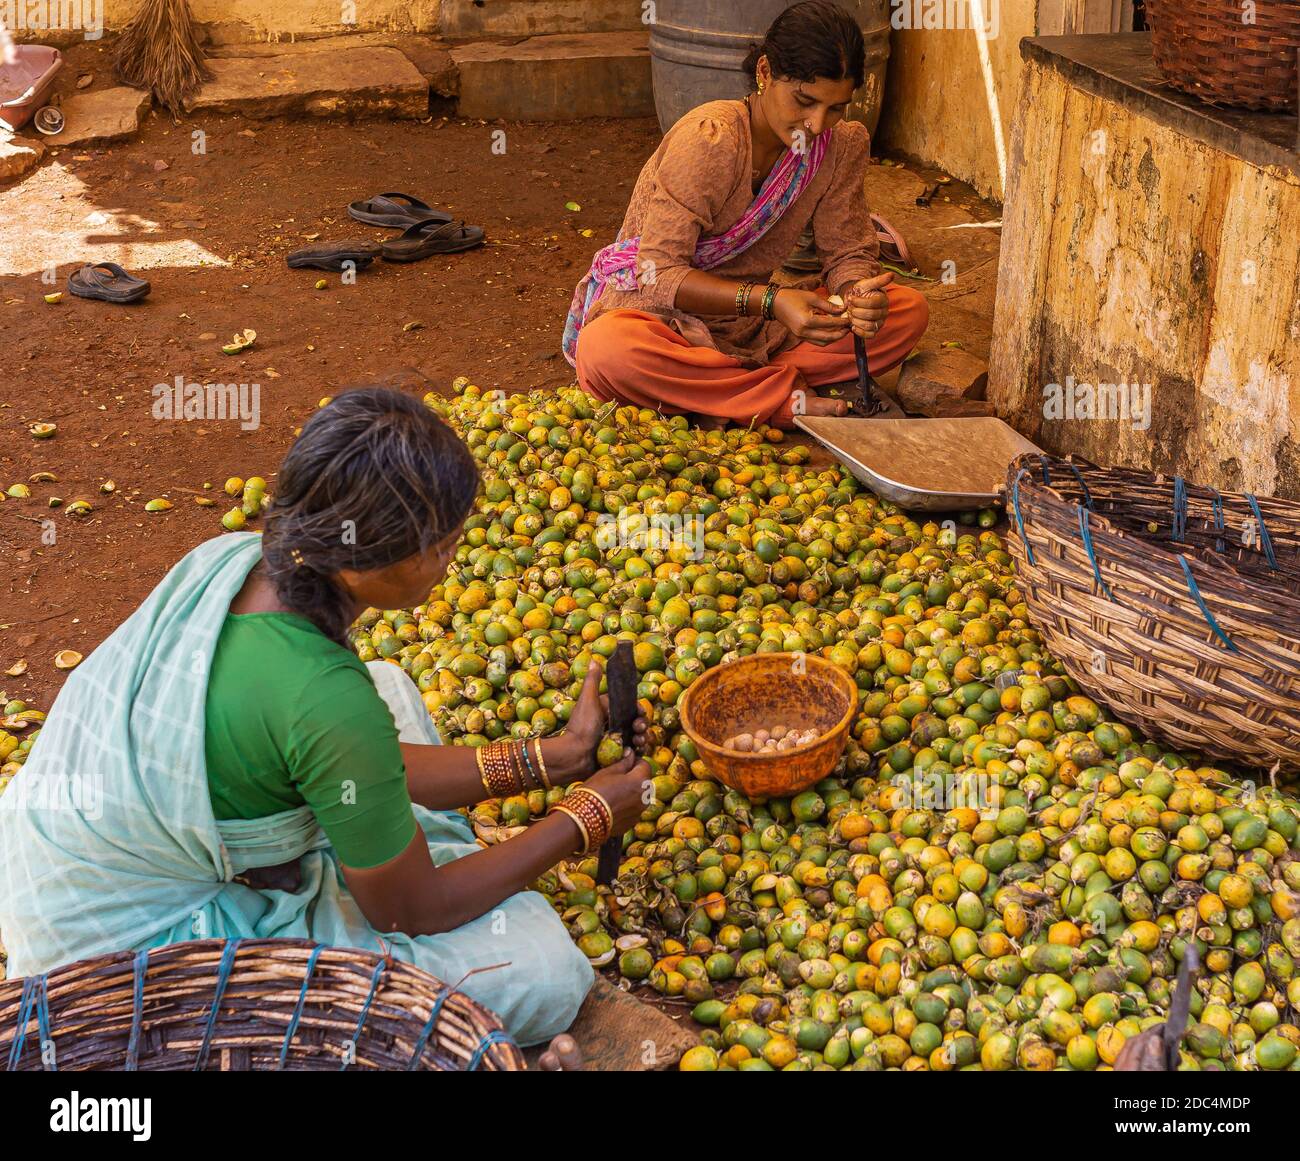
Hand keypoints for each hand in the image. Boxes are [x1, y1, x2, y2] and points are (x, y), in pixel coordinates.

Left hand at [543, 663, 648, 785]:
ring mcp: (616, 742)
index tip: (640, 714)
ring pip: (638, 737)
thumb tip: (594, 659)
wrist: (575, 756)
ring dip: (643, 738)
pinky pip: (634, 752)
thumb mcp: (587, 700)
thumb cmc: (581, 726)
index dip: (638, 710)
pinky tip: (637, 751)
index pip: (631, 708)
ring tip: (639, 741)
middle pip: (637, 723)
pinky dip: (639, 751)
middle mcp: (613, 726)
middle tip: (639, 729)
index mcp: (608, 711)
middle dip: (642, 725)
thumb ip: (592, 681)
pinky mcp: (617, 757)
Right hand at [583, 750, 651, 836]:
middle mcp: (645, 797)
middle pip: (644, 782)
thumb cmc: (595, 790)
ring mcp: (639, 812)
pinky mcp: (632, 823)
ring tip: (614, 792)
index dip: (635, 761)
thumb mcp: (608, 772)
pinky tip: (613, 805)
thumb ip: (623, 762)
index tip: (625, 761)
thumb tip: (630, 753)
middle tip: (618, 776)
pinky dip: (627, 806)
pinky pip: (633, 810)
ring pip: (640, 796)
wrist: (584, 818)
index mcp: (640, 781)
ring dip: (632, 792)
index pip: (645, 765)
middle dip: (635, 777)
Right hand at [772, 288, 851, 345]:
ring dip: (834, 339)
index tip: (849, 318)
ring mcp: (801, 336)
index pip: (829, 323)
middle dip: (840, 334)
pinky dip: (826, 339)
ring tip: (842, 332)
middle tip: (849, 328)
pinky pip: (816, 341)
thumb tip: (842, 309)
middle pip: (828, 337)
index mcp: (807, 320)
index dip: (841, 321)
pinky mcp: (800, 337)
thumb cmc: (793, 297)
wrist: (775, 304)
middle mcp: (804, 332)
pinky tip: (832, 332)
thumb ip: (828, 305)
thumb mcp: (812, 297)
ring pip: (823, 342)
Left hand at [845, 272, 891, 339]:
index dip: (860, 302)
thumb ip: (878, 280)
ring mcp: (879, 322)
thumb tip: (892, 275)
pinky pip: (869, 335)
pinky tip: (853, 326)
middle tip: (850, 307)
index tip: (851, 298)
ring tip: (851, 315)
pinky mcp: (874, 331)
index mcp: (883, 300)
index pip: (873, 303)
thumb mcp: (866, 284)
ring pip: (869, 326)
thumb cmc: (861, 292)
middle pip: (871, 315)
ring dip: (856, 321)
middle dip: (856, 311)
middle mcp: (884, 312)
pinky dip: (860, 332)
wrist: (854, 301)